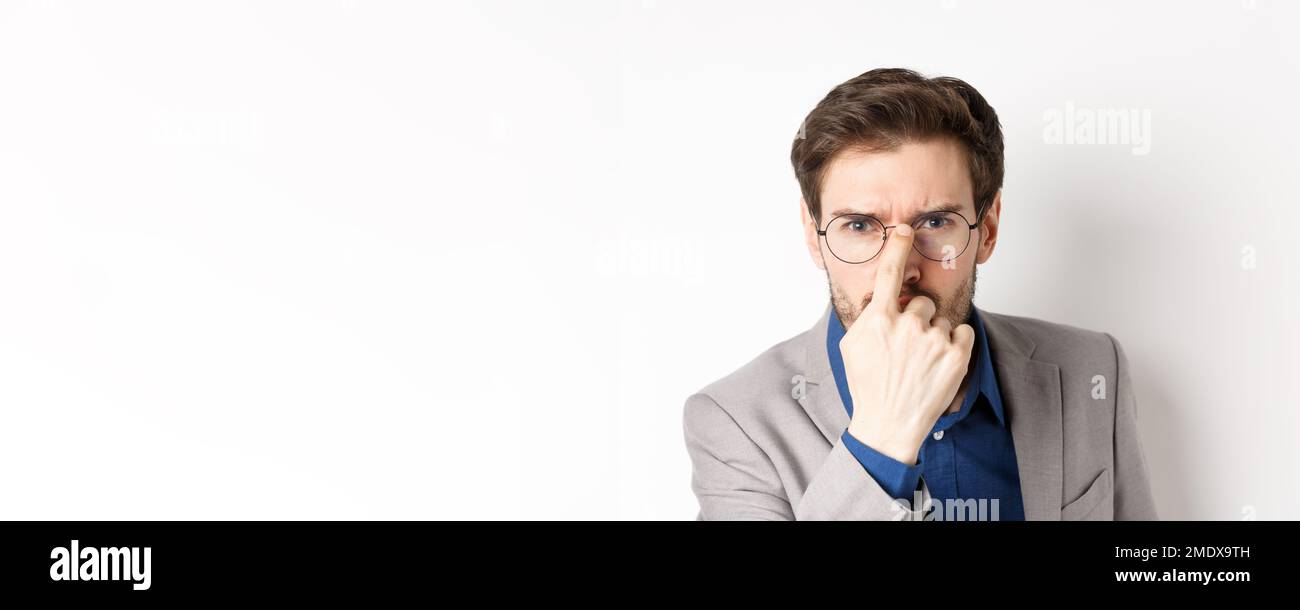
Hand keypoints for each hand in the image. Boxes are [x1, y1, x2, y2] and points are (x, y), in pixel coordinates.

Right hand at [841, 223, 974, 465]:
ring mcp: (934, 340)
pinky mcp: (957, 355)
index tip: (906, 231)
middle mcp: (908, 324)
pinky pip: (961, 332)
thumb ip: (868, 317)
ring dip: (934, 334)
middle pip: (920, 302)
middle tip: (907, 347)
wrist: (888, 424)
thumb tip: (881, 299)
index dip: (898, 248)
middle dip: (916, 319)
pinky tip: (938, 364)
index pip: (890, 272)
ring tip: (920, 362)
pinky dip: (954, 345)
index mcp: (879, 319)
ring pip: (940, 319)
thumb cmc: (867, 385)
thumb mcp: (852, 346)